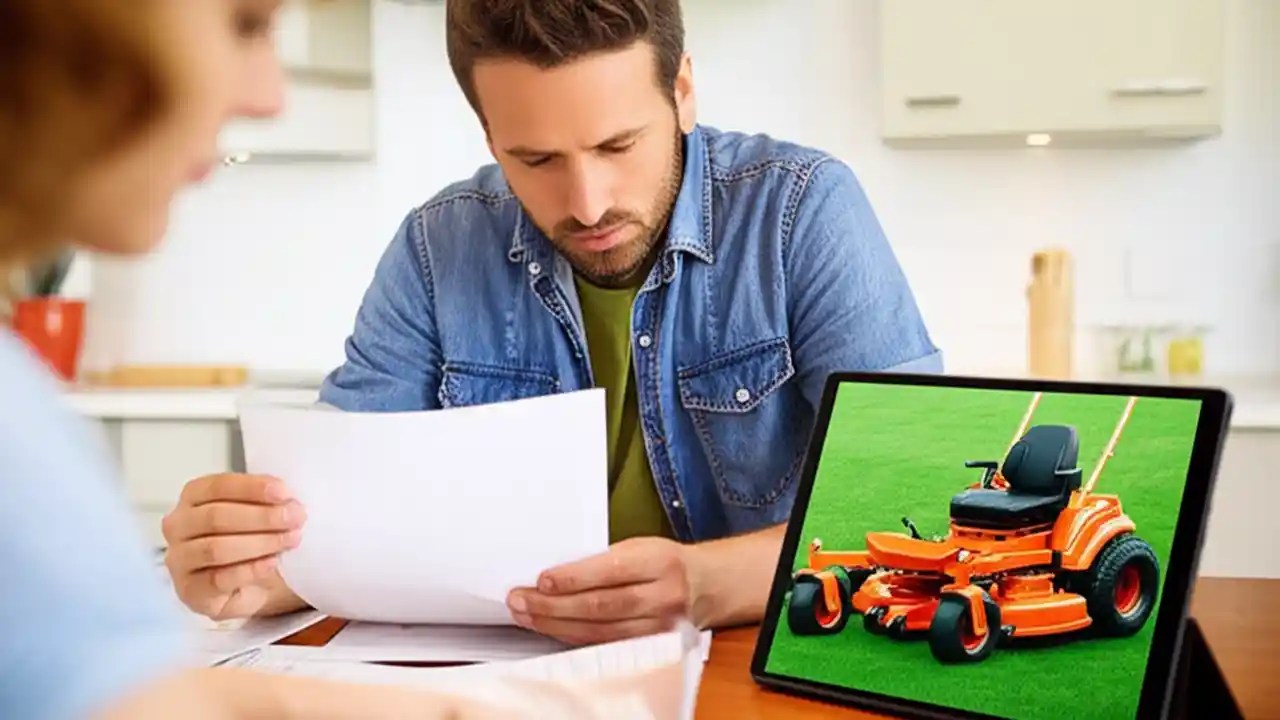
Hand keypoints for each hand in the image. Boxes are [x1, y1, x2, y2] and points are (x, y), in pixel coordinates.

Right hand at [161, 473, 306, 618]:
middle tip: (295, 517)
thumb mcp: (257, 513)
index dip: (252, 488)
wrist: (247, 586)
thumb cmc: (248, 539)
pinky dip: (250, 570)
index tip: (284, 493)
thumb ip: (267, 502)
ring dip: (260, 543)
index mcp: (193, 496)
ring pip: (215, 548)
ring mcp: (180, 559)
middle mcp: (179, 525)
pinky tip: (272, 562)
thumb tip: (289, 501)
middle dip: (262, 517)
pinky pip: (218, 580)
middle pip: (216, 517)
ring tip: (290, 540)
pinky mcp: (190, 590)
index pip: (218, 486)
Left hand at [505, 537, 705, 644]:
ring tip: (527, 616)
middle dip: (553, 606)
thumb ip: (604, 560)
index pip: (610, 572)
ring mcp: (659, 627)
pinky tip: (552, 629)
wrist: (705, 586)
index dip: (573, 578)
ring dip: (556, 625)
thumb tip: (553, 575)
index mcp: (660, 561)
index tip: (541, 581)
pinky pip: (606, 645)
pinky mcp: (651, 647)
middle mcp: (663, 596)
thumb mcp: (641, 547)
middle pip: (601, 606)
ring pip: (599, 631)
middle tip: (520, 600)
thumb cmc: (664, 562)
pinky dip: (574, 637)